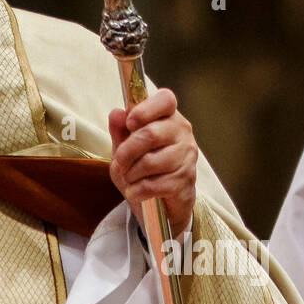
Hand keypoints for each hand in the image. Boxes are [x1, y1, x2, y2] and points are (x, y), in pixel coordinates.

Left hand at [108, 88, 197, 239]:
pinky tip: (135, 192)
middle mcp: (182, 133)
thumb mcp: (126, 147)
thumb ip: (120, 129)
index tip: (130, 124)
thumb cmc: (144, 169)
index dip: (144, 110)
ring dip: (130, 174)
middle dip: (126, 152)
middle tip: (118, 162)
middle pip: (150, 134)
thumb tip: (117, 113)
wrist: (163, 204)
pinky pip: (153, 184)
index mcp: (169, 117)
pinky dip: (136, 191)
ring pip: (149, 162)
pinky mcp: (185, 181)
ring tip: (129, 178)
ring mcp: (187, 157)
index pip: (165, 100)